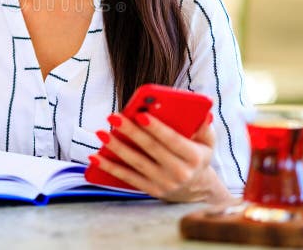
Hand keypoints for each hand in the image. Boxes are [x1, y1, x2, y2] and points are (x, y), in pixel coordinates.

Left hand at [89, 112, 231, 202]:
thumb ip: (204, 126)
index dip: (156, 129)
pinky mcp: (151, 190)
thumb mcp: (207, 142)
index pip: (173, 141)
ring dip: (116, 148)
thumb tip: (202, 111)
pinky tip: (95, 157)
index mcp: (194, 157)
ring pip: (136, 163)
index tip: (140, 115)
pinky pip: (127, 178)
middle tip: (113, 117)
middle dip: (130, 132)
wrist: (197, 191)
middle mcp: (180, 172)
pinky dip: (110, 168)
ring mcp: (164, 183)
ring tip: (101, 132)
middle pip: (151, 149)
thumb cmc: (198, 156)